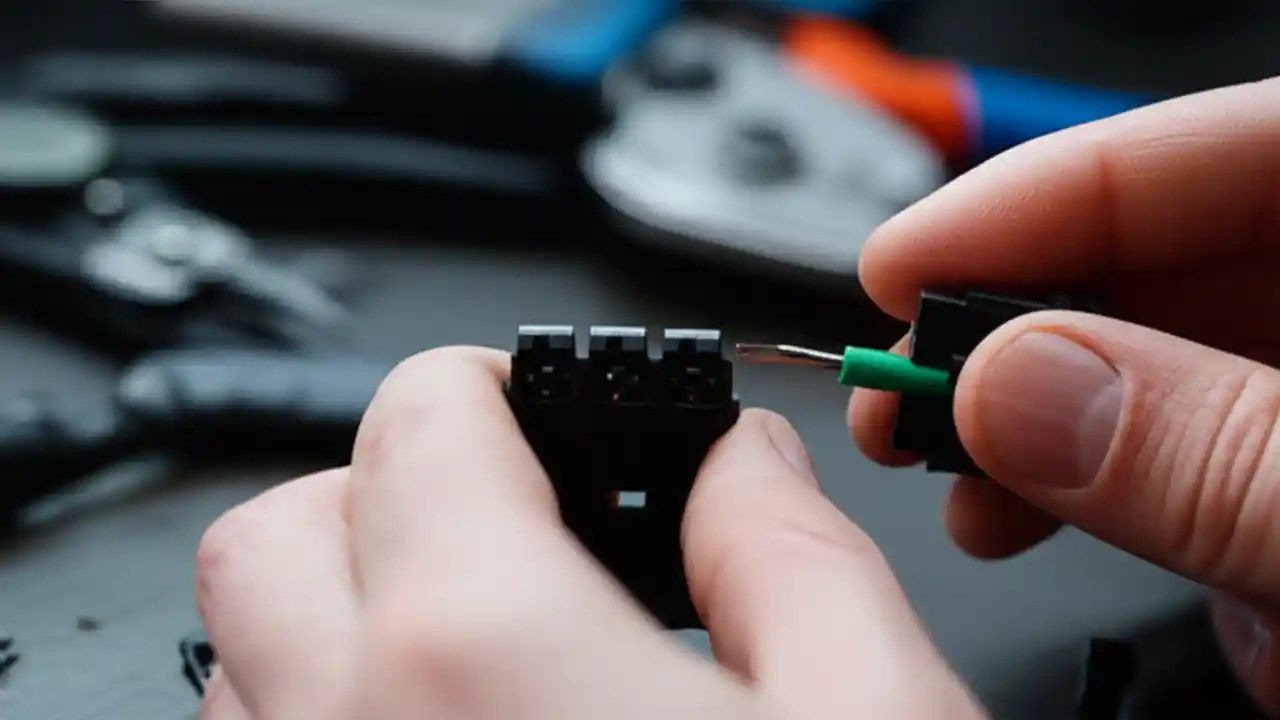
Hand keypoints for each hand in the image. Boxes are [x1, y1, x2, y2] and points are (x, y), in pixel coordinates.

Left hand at [196, 347, 984, 718]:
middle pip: (278, 530)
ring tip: (483, 646)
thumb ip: (797, 558)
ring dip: (341, 616)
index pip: (421, 412)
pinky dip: (326, 717)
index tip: (547, 410)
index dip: (496, 384)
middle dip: (386, 491)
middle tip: (505, 522)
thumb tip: (745, 465)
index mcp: (481, 659)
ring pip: (244, 663)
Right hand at [849, 77, 1279, 710]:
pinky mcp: (1275, 494)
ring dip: (1007, 407)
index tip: (903, 260)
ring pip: (1133, 357)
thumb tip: (1017, 386)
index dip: (1045, 191)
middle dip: (1001, 312)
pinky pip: (1146, 448)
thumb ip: (1223, 457)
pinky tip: (1002, 509)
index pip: (1226, 152)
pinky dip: (1056, 478)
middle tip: (892, 374)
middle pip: (1156, 256)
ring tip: (924, 457)